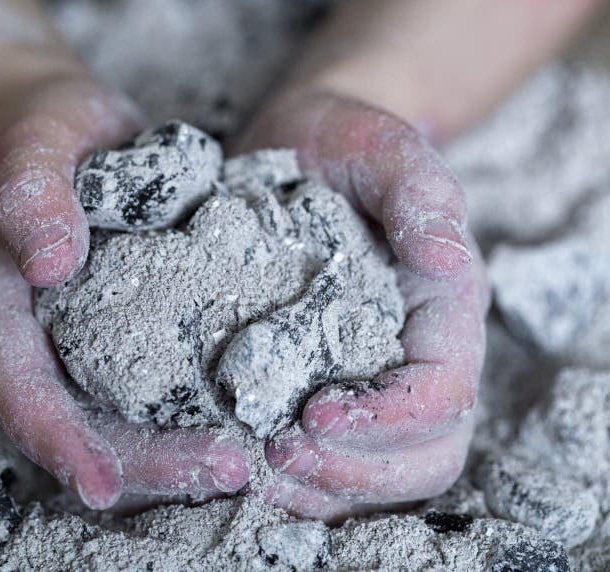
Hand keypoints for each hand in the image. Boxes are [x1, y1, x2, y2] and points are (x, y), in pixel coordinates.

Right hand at [0, 75, 248, 509]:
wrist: (73, 128)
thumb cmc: (45, 134)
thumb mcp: (32, 144)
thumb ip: (29, 192)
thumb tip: (48, 262)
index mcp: (4, 312)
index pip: (24, 395)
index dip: (61, 445)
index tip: (106, 486)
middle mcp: (47, 341)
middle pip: (88, 427)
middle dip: (150, 464)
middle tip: (229, 471)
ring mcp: (93, 339)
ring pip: (129, 418)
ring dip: (184, 450)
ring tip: (253, 460)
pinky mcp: (136, 328)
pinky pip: (164, 382)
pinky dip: (203, 407)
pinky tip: (259, 412)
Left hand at [238, 90, 489, 522]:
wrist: (302, 148)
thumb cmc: (346, 140)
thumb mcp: (381, 146)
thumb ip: (420, 195)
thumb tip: (451, 261)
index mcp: (440, 311)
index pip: (441, 395)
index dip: (386, 420)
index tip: (314, 415)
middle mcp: (412, 356)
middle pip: (422, 457)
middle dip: (354, 470)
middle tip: (278, 453)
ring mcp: (370, 376)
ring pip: (379, 474)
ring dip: (322, 487)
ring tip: (258, 468)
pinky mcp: (324, 382)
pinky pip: (328, 459)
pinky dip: (295, 478)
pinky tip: (247, 463)